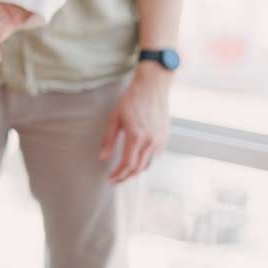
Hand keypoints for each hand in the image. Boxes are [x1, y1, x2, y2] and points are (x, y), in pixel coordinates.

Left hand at [99, 61, 171, 182]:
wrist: (152, 87)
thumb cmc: (130, 100)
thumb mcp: (114, 118)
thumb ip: (108, 139)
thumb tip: (102, 158)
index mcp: (136, 137)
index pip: (128, 165)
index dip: (118, 175)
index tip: (110, 179)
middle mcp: (151, 141)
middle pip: (138, 168)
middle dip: (126, 177)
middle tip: (115, 179)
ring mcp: (160, 140)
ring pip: (148, 164)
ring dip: (135, 171)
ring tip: (123, 172)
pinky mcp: (165, 137)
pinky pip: (154, 156)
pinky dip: (144, 161)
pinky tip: (136, 159)